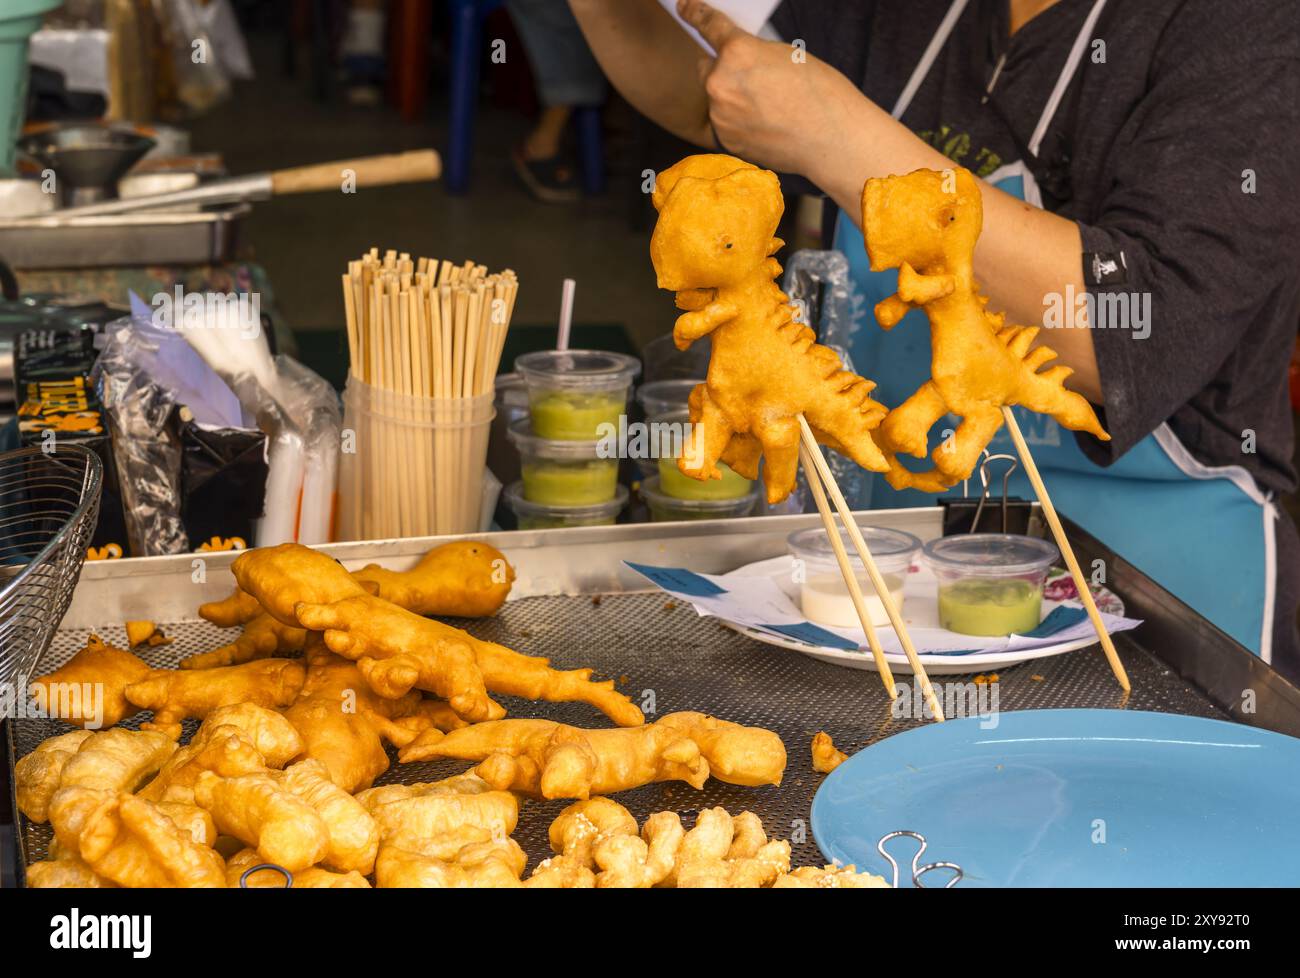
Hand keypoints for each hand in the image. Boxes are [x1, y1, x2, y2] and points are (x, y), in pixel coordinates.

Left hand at [678, 0, 862, 179]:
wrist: (831, 140)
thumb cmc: (820, 93)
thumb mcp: (786, 55)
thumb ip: (753, 53)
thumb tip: (738, 59)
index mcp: (738, 52)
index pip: (708, 25)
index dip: (694, 12)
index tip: (683, 7)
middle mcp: (720, 83)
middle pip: (706, 67)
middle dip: (722, 69)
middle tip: (750, 78)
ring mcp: (720, 115)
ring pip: (716, 98)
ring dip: (731, 98)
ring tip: (767, 107)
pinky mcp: (725, 140)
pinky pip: (724, 123)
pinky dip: (738, 121)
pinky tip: (764, 125)